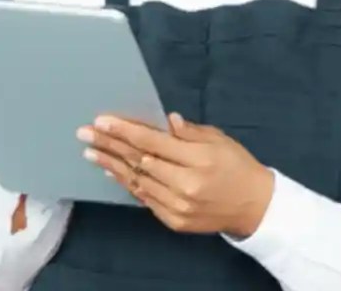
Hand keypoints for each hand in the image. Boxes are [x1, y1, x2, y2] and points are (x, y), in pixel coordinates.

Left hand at [79, 113, 274, 238]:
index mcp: (198, 160)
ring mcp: (178, 206)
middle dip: (109, 145)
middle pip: (138, 161)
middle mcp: (186, 185)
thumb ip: (189, 132)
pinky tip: (112, 171)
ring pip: (136, 181)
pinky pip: (144, 199)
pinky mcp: (174, 221)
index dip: (124, 131)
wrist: (255, 207)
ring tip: (91, 151)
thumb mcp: (219, 140)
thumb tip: (165, 120)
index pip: (152, 142)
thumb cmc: (237, 166)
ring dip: (111, 165)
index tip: (101, 121)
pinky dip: (126, 183)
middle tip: (85, 133)